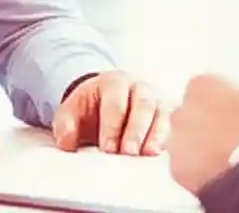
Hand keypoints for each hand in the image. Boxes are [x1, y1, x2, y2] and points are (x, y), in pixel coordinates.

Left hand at [52, 71, 167, 155]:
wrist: (105, 100)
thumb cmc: (90, 107)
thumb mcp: (71, 110)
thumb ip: (65, 125)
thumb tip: (67, 142)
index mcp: (114, 83)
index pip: (115, 104)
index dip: (112, 127)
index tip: (108, 149)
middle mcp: (139, 88)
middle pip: (143, 106)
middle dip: (136, 131)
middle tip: (129, 153)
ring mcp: (156, 100)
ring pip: (162, 114)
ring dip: (156, 136)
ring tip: (148, 155)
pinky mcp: (167, 115)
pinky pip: (172, 125)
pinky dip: (168, 139)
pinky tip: (162, 154)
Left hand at [168, 75, 238, 194]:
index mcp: (203, 84)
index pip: (210, 87)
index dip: (229, 100)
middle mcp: (182, 109)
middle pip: (195, 113)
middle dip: (213, 123)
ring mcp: (176, 142)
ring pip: (189, 142)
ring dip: (205, 147)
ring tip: (232, 159)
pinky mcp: (178, 171)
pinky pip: (189, 168)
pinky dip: (202, 170)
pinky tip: (224, 173)